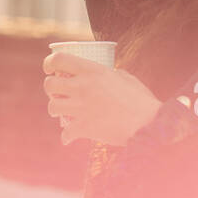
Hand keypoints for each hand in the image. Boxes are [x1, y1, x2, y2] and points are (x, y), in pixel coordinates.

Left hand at [42, 51, 161, 146]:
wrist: (148, 124)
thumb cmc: (140, 99)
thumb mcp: (125, 77)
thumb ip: (109, 73)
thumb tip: (105, 73)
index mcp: (92, 71)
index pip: (59, 59)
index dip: (49, 63)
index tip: (49, 69)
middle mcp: (82, 87)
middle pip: (49, 84)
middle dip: (50, 88)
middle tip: (57, 92)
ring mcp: (81, 108)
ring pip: (52, 107)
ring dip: (55, 110)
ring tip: (62, 112)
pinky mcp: (84, 127)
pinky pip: (65, 133)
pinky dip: (66, 137)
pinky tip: (69, 138)